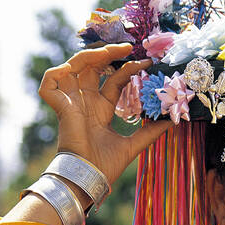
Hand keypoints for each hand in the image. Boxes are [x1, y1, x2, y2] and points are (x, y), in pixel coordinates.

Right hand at [38, 42, 169, 188]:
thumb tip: (174, 120)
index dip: (129, 69)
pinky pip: (50, 81)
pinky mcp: (58, 106)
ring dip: (91, 55)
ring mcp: (70, 102)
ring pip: (73, 67)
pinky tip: (78, 66)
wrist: (89, 177)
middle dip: (109, 54)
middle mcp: (85, 102)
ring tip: (111, 50)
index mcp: (101, 109)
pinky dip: (58, 71)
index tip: (147, 63)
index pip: (114, 80)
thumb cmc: (107, 165)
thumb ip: (152, 130)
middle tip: (128, 47)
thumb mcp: (135, 143)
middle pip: (93, 67)